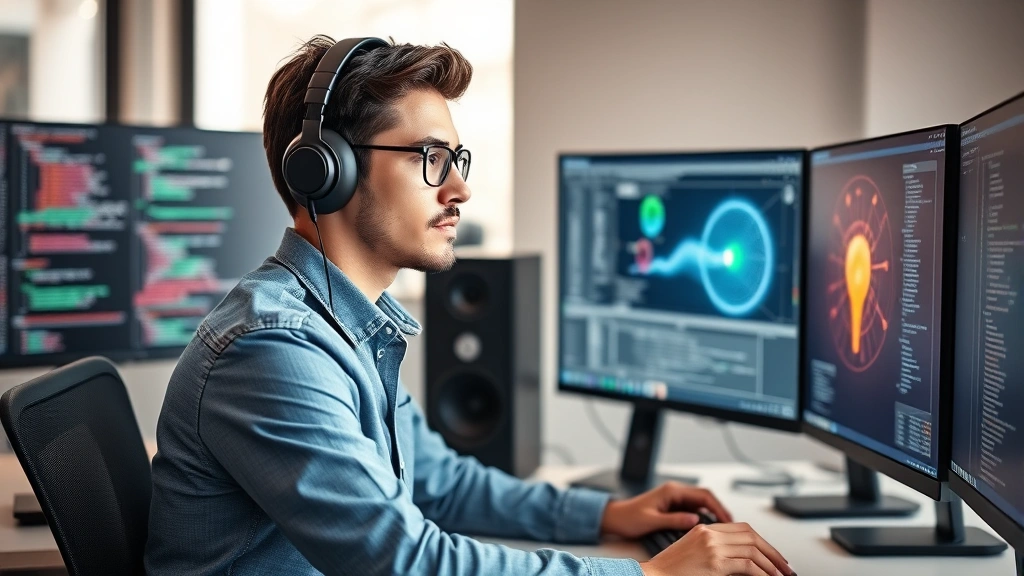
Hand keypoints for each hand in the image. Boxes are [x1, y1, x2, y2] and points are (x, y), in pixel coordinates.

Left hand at [599, 482, 732, 539]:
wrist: (615, 518)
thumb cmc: (629, 517)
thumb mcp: (651, 521)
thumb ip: (674, 520)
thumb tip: (696, 520)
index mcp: (671, 491)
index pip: (703, 495)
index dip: (718, 507)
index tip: (728, 520)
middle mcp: (675, 492)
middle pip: (705, 498)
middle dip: (720, 511)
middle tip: (731, 527)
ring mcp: (675, 499)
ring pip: (701, 504)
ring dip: (713, 515)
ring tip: (724, 529)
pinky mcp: (674, 507)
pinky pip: (694, 510)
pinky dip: (704, 518)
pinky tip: (709, 530)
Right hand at [639, 522, 795, 575]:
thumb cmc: (668, 571)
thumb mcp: (692, 554)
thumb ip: (714, 550)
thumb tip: (742, 562)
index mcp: (704, 530)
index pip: (742, 528)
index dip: (762, 541)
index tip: (773, 555)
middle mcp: (709, 534)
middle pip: (751, 536)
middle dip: (773, 552)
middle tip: (785, 567)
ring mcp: (712, 547)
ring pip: (753, 551)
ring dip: (772, 565)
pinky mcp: (714, 563)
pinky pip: (748, 566)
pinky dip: (763, 574)